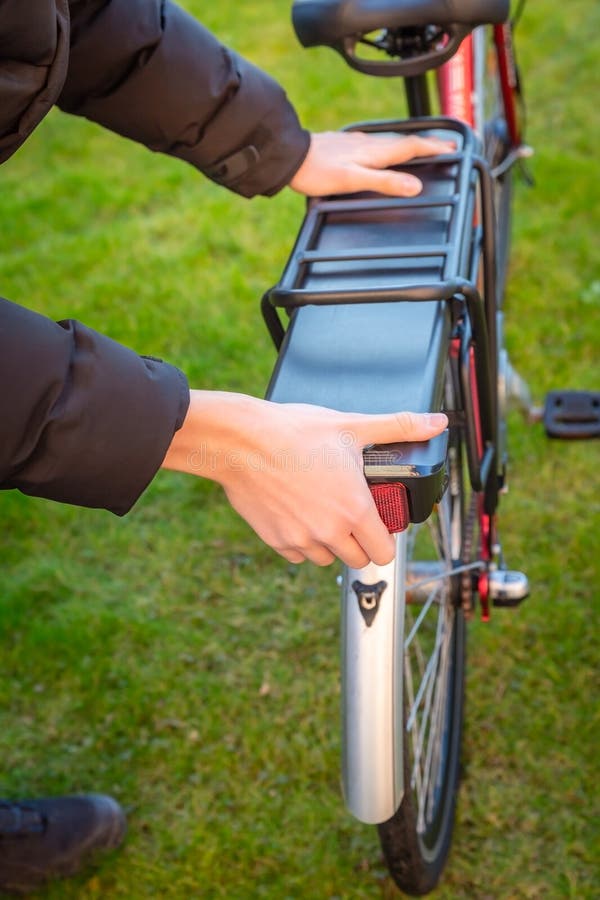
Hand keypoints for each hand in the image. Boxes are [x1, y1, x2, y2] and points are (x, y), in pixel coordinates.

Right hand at [162, 391, 447, 567]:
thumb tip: (436, 422)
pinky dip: (301, 542)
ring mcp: (301, 539)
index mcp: (354, 509)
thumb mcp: (351, 426)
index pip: (385, 552)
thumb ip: (398, 427)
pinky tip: (297, 513)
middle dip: (359, 541)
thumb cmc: (293, 432)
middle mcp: (330, 532)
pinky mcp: (275, 540)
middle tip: (350, 514)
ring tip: (322, 511)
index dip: (385, 537)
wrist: (240, 441)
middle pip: (359, 560)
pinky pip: (297, 555)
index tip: (378, 521)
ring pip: (327, 559)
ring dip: (330, 543)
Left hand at [289, 130, 454, 197]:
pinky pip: (375, 143)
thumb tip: (414, 186)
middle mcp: (368, 143)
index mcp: (374, 152)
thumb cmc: (317, 171)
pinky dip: (388, 146)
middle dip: (427, 143)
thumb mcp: (353, 180)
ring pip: (390, 142)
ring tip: (421, 147)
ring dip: (409, 144)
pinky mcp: (345, 144)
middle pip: (404, 142)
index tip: (451, 147)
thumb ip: (384, 183)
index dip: (432, 147)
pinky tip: (382, 151)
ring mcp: (356, 143)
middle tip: (446, 145)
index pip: (411, 147)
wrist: (290, 157)